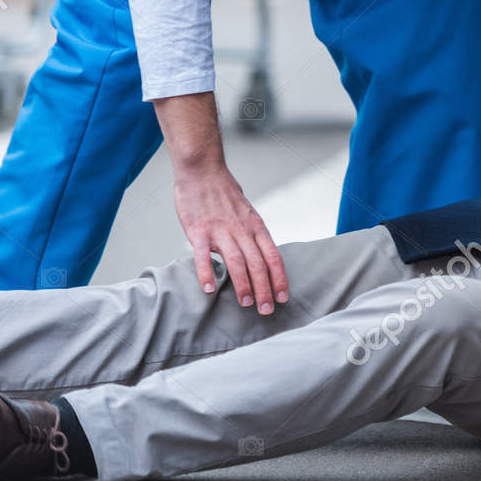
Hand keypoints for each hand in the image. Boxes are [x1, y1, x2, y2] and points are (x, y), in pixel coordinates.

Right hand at [173, 164, 286, 314]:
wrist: (203, 170)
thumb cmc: (224, 194)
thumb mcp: (247, 213)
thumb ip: (252, 235)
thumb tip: (260, 257)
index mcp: (256, 226)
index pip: (273, 256)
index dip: (279, 279)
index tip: (283, 298)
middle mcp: (242, 229)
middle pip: (258, 263)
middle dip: (265, 289)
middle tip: (266, 311)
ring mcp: (220, 230)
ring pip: (236, 261)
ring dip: (243, 285)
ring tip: (246, 304)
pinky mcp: (198, 230)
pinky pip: (203, 255)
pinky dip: (206, 272)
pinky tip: (208, 289)